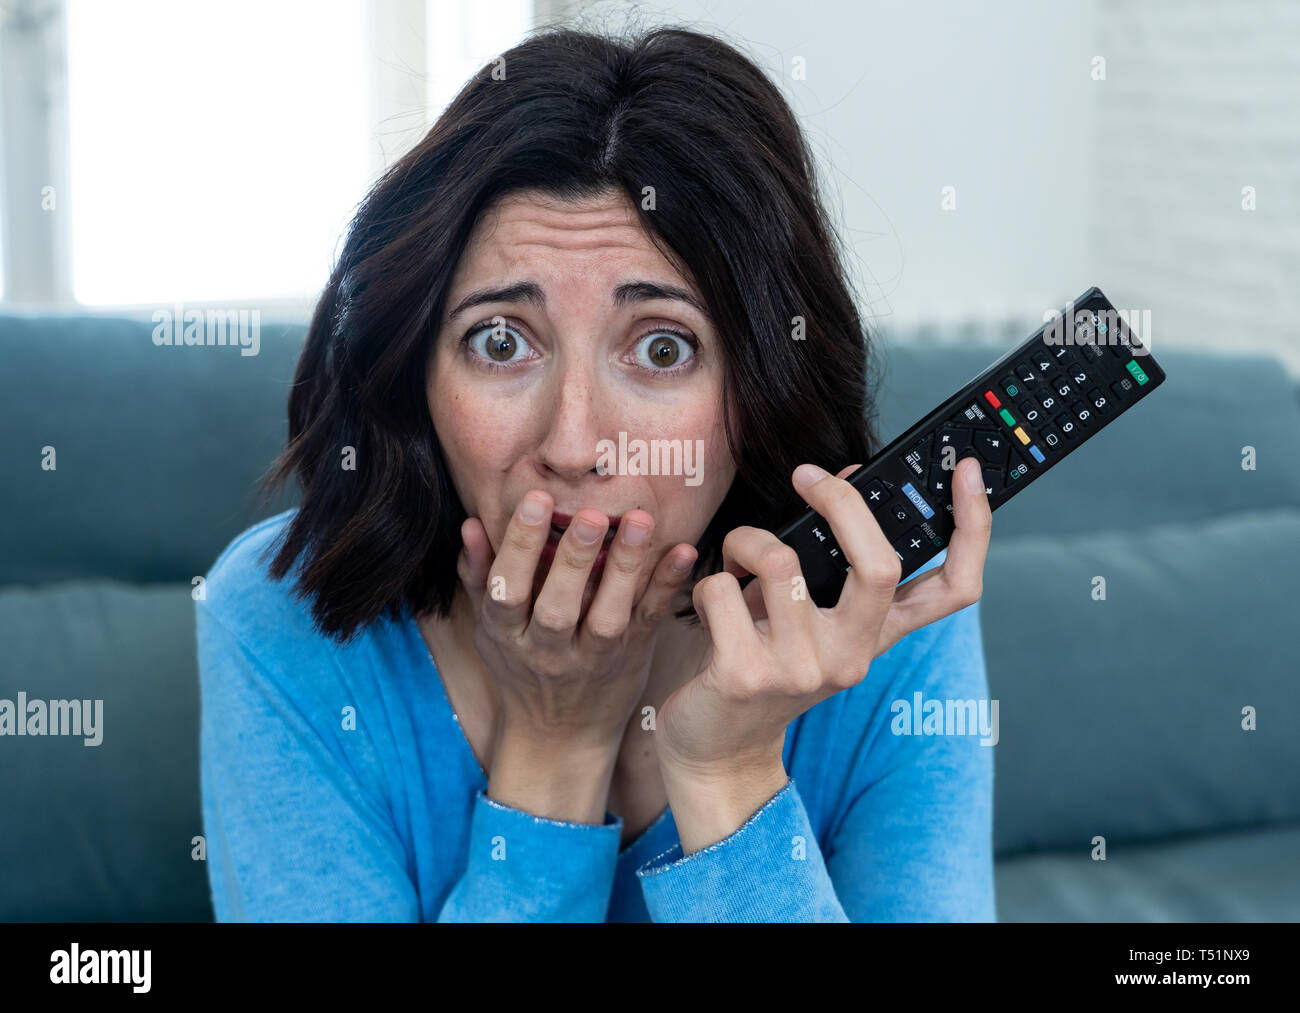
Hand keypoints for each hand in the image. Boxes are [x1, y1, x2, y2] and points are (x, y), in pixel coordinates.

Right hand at [457, 490, 697, 751]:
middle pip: (558, 608)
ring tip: (639, 521)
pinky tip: (685, 551)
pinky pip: (649, 621)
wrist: (560, 736)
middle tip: (591, 516)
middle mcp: (549, 651)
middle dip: (573, 561)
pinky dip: (667, 586)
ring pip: (608, 617)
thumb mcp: (490, 628)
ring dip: (624, 569)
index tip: (535, 498)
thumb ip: (479, 574)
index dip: (518, 547)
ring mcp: (594, 658)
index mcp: (508, 637)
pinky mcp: (632, 658)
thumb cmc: (520, 668)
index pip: (507, 591)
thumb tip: (471, 523)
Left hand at [656, 455, 991, 777]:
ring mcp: (802, 670)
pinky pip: (723, 590)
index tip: (968, 471)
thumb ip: (830, 557)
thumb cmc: (761, 666)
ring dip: (746, 540)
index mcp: (877, 635)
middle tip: (807, 476)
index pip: (956, 587)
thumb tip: (848, 475)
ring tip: (735, 556)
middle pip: (879, 566)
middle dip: (842, 503)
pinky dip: (708, 583)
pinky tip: (709, 607)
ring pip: (781, 561)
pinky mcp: (746, 677)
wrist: (717, 749)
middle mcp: (852, 655)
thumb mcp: (807, 614)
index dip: (973, 527)